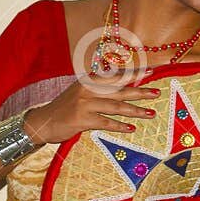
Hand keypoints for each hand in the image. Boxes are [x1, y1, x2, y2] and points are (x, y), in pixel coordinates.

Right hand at [23, 74, 160, 144]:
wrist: (42, 121)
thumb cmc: (65, 107)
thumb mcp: (80, 92)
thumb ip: (99, 88)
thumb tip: (123, 86)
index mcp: (88, 80)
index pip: (115, 75)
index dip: (134, 73)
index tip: (151, 71)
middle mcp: (87, 89)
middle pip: (119, 89)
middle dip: (140, 91)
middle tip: (156, 92)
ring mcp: (84, 104)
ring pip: (116, 106)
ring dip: (135, 110)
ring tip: (150, 113)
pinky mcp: (82, 119)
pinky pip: (106, 122)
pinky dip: (120, 126)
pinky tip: (131, 128)